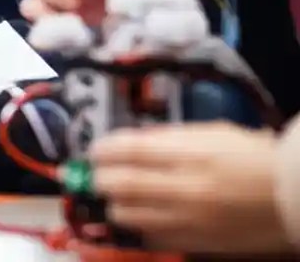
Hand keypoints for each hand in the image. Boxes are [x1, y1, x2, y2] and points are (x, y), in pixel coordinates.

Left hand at [91, 122, 289, 254]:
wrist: (295, 196)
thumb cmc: (257, 160)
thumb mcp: (212, 134)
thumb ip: (168, 138)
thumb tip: (131, 143)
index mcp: (190, 154)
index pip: (126, 150)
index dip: (101, 149)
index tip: (95, 150)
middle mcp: (185, 188)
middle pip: (118, 184)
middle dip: (99, 177)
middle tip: (96, 172)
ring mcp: (188, 219)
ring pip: (126, 214)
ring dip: (114, 203)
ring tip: (116, 195)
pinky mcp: (195, 242)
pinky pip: (150, 236)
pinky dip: (137, 225)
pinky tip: (141, 215)